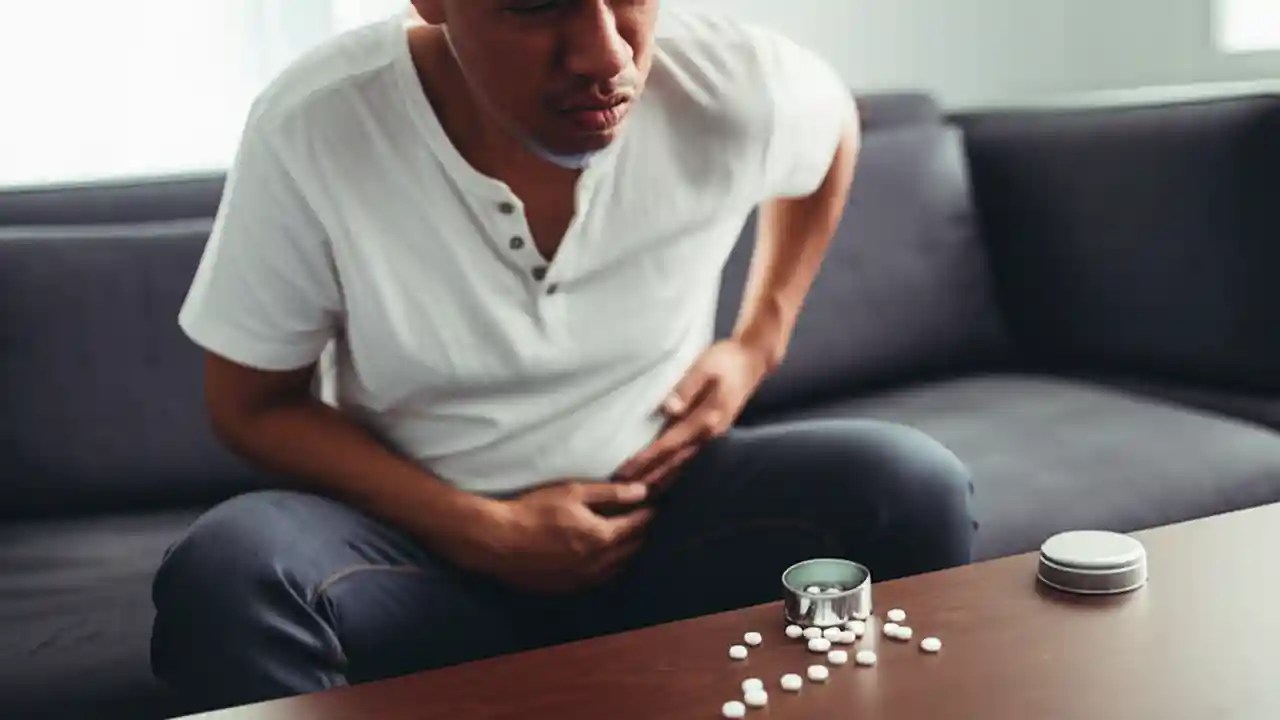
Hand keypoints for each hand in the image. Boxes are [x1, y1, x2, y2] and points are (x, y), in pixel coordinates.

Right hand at [472, 481, 654, 594]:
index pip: (637, 525)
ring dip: (626, 554)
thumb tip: (642, 491)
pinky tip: (604, 560)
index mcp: (602, 537)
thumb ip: (611, 493)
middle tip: (645, 522)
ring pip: (617, 568)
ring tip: (629, 540)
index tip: (656, 505)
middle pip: (631, 549)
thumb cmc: (534, 509)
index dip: (649, 514)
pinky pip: (598, 580)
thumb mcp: (573, 491)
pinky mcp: (567, 588)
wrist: (498, 541)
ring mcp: (582, 579)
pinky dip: (608, 568)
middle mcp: (597, 563)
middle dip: (641, 534)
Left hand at [613, 339, 771, 488]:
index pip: (668, 445)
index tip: (624, 471)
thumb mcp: (704, 367)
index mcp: (705, 419)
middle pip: (673, 463)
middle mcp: (709, 434)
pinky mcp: (711, 434)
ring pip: (682, 466)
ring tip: (637, 495)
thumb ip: (686, 388)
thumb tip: (669, 408)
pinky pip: (688, 460)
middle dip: (648, 478)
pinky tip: (661, 481)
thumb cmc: (725, 360)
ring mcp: (712, 437)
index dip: (645, 459)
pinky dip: (673, 472)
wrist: (751, 361)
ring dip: (660, 481)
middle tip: (622, 492)